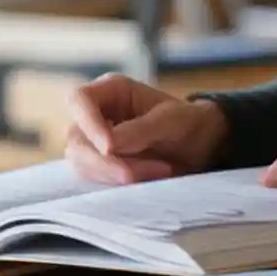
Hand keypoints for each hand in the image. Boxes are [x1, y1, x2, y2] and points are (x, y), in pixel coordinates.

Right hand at [64, 73, 229, 184]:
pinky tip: (146, 181)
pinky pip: (94, 179)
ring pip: (82, 163)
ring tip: (157, 172)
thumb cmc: (186, 123)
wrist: (200, 146)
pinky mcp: (99, 166)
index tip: (109, 148)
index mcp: (111, 91)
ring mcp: (94, 142)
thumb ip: (140, 130)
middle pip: (77, 138)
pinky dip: (117, 184)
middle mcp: (96, 114)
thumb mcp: (170, 121)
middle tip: (139, 173)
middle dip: (106, 161)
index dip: (88, 123)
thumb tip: (108, 146)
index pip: (79, 99)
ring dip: (115, 175)